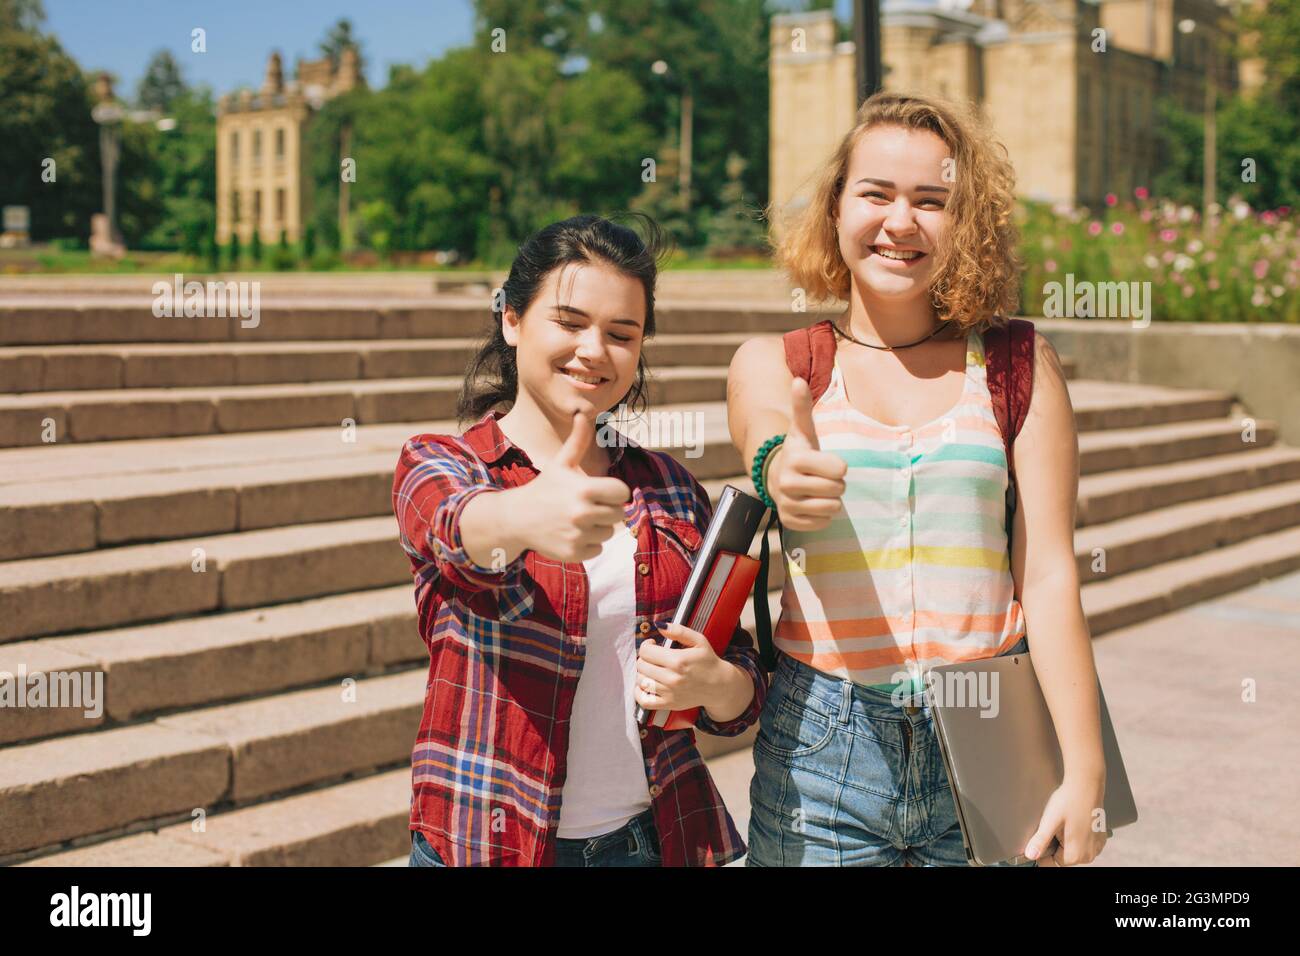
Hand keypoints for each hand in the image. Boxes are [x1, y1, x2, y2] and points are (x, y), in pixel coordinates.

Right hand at [515, 409, 630, 562]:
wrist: (516, 518)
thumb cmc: (545, 488)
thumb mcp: (561, 463)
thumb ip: (578, 441)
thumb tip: (584, 413)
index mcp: (585, 489)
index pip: (623, 493)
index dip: (614, 492)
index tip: (601, 492)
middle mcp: (582, 513)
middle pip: (618, 514)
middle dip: (605, 510)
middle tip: (585, 506)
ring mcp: (578, 534)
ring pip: (608, 533)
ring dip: (597, 528)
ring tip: (577, 520)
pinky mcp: (573, 553)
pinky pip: (597, 550)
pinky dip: (588, 545)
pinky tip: (571, 534)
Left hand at [633, 621, 728, 712]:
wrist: (719, 685)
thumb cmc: (708, 661)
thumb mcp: (699, 640)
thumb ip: (678, 631)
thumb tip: (659, 626)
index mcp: (678, 660)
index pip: (646, 651)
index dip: (647, 645)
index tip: (653, 645)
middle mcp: (672, 678)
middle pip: (641, 665)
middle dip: (645, 658)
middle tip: (654, 657)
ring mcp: (670, 693)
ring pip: (641, 681)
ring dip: (643, 673)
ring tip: (652, 669)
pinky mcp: (669, 704)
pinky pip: (644, 701)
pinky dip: (639, 693)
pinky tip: (645, 685)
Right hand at [766, 377, 847, 531]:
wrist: (777, 477)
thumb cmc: (799, 452)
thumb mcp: (802, 430)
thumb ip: (802, 406)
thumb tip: (798, 380)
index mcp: (796, 459)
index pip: (840, 470)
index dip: (839, 466)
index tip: (826, 462)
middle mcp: (787, 483)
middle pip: (838, 490)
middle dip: (836, 484)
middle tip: (822, 477)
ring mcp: (787, 504)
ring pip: (832, 508)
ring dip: (831, 500)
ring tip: (818, 490)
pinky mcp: (789, 522)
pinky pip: (823, 523)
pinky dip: (822, 515)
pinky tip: (811, 504)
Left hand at [1024, 776, 1108, 865]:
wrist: (1086, 784)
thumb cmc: (1069, 800)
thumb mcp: (1050, 820)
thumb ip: (1040, 840)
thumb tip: (1030, 855)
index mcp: (1076, 854)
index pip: (1053, 862)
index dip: (1043, 852)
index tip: (1038, 840)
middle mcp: (1089, 855)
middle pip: (1063, 857)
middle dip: (1055, 845)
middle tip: (1053, 825)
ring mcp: (1096, 847)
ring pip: (1073, 850)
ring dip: (1065, 840)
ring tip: (1063, 822)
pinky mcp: (1099, 838)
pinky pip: (1083, 843)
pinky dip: (1075, 836)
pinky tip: (1073, 822)